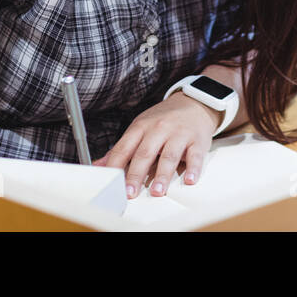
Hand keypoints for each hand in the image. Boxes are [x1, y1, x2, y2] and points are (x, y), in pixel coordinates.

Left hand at [93, 93, 219, 197]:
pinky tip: (189, 180)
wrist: (193, 103)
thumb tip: (99, 166)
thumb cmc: (163, 120)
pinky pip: (195, 155)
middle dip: (136, 174)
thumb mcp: (140, 128)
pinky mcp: (197, 140)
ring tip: (158, 191)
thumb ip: (121, 149)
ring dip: (163, 175)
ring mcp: (179, 134)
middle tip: (131, 193)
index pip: (124, 148)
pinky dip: (193, 168)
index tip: (111, 183)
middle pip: (145, 153)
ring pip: (169, 155)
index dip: (116, 166)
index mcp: (141, 127)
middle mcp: (159, 129)